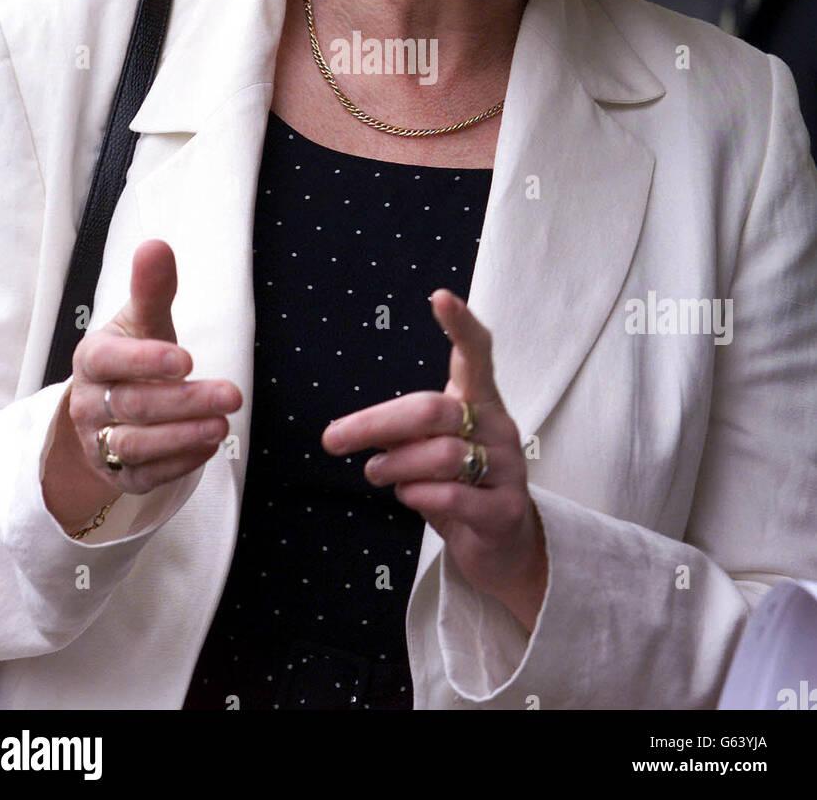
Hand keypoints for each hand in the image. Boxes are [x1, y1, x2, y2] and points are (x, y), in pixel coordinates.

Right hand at [43, 239, 241, 531]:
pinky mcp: (118, 474)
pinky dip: (178, 463)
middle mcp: (89, 403)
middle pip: (133, 405)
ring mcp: (99, 442)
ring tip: (223, 425)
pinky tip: (209, 447)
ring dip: (182, 436)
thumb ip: (151, 288)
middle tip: (232, 394)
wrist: (106, 410)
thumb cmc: (132, 355)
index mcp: (92, 359)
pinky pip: (145, 475)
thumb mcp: (141, 321)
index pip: (110, 360)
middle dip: (184, 402)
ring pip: (136, 445)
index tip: (187, 360)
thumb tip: (156, 245)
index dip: (146, 361)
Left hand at [321, 289, 546, 631]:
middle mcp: (499, 426)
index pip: (477, 352)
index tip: (440, 297)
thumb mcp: (427, 450)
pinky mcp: (507, 509)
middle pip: (434, 409)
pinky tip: (408, 496)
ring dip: (395, 465)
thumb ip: (403, 433)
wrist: (503, 546)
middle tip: (334, 438)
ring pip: (442, 454)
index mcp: (479, 401)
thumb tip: (352, 430)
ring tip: (376, 472)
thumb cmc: (459, 485)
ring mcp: (508, 467)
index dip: (460, 324)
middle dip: (376, 423)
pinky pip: (454, 495)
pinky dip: (419, 495)